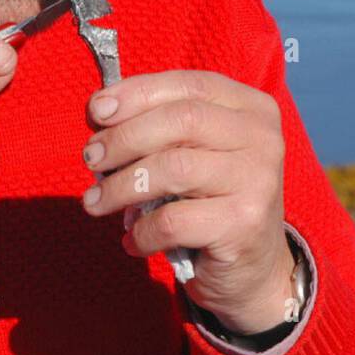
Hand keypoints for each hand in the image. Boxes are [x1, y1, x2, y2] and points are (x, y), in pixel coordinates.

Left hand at [81, 69, 296, 334]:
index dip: (138, 93)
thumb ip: (161, 126)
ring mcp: (258, 181)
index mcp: (252, 108)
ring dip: (121, 186)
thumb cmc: (211, 200)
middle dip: (124, 137)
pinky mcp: (243, 225)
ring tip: (95, 202)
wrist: (253, 270)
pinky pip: (172, 220)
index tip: (97, 110)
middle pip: (180, 121)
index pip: (189, 85)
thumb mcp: (196, 152)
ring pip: (173, 168)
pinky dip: (141, 231)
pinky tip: (133, 240)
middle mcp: (263, 139)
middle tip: (91, 158)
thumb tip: (101, 111)